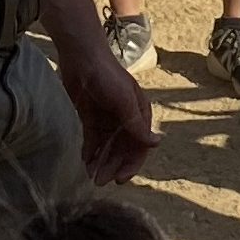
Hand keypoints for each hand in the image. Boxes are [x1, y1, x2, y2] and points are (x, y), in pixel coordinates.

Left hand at [56, 43, 160, 186]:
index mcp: (139, 114)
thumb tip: (157, 144)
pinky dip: (90, 151)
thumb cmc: (108, 77)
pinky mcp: (90, 117)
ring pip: (107, 147)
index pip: (139, 145)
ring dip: (101, 162)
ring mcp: (107, 119)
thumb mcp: (124, 102)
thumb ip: (136, 125)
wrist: (82, 58)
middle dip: (113, 166)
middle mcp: (125, 119)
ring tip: (91, 176)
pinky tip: (85, 161)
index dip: (132, 164)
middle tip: (100, 182)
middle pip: (122, 149)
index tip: (120, 179)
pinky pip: (93, 139)